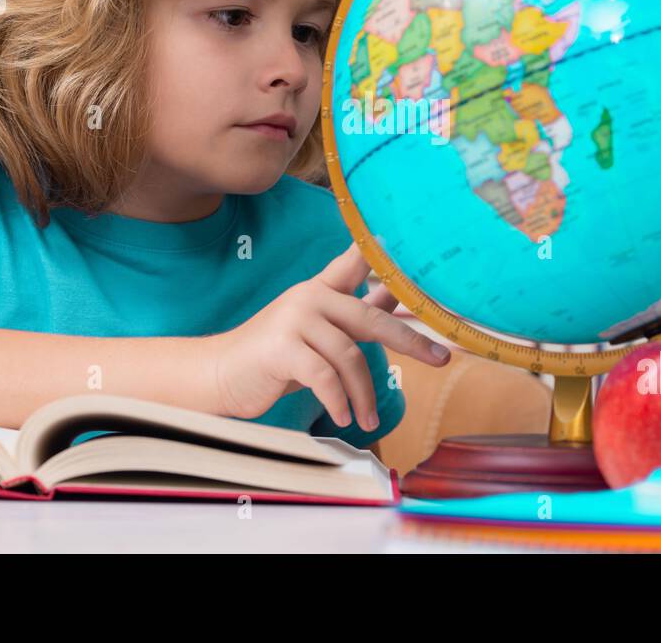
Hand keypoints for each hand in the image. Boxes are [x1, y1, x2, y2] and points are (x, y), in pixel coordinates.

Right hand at [206, 242, 450, 429]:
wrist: (220, 374)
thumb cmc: (275, 355)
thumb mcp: (319, 331)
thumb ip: (354, 315)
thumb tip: (396, 296)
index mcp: (321, 288)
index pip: (356, 260)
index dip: (384, 250)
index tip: (412, 242)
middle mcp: (310, 296)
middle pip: (370, 317)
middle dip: (410, 340)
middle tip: (440, 359)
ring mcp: (294, 319)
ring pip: (349, 356)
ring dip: (364, 393)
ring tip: (366, 418)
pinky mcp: (282, 348)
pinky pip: (325, 377)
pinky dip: (339, 400)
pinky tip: (343, 416)